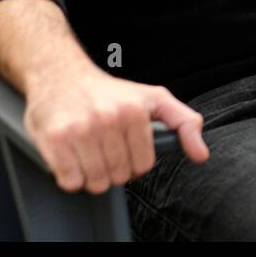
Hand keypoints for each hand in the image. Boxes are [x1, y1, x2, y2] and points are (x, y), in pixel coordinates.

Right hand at [23, 62, 208, 193]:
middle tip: (104, 149)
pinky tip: (72, 157)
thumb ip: (184, 122)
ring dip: (92, 176)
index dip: (134, 163)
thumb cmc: (110, 91)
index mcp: (134, 110)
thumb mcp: (154, 99)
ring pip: (95, 182)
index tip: (126, 149)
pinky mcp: (54, 138)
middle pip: (118, 176)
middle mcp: (108, 117)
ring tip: (89, 153)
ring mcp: (79, 128)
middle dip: (113, 170)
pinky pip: (69, 181)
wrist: (61, 74)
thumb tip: (201, 155)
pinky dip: (71, 177)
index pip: (142, 165)